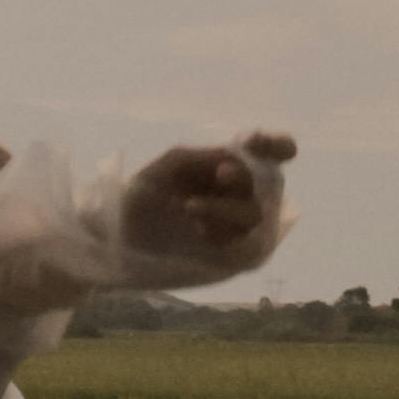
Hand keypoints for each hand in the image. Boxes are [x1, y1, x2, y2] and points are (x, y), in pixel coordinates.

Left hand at [124, 132, 292, 274]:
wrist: (120, 239)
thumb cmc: (143, 195)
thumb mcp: (169, 165)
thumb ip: (203, 158)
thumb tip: (232, 163)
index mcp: (226, 166)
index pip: (269, 152)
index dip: (278, 146)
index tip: (263, 143)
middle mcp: (238, 194)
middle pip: (268, 184)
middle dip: (244, 178)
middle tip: (219, 174)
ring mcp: (237, 226)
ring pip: (255, 215)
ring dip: (225, 209)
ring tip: (189, 209)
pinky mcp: (232, 255)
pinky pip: (247, 247)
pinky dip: (224, 236)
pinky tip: (199, 233)